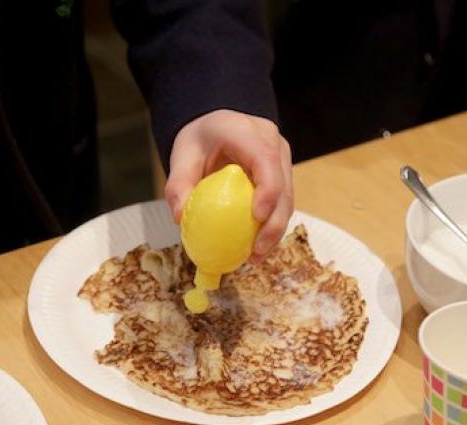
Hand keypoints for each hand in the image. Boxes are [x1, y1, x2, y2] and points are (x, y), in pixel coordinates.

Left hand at [165, 109, 292, 260]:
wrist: (215, 125)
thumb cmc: (199, 140)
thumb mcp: (182, 155)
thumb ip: (178, 184)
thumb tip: (179, 217)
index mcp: (247, 132)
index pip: (266, 160)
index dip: (268, 189)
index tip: (257, 217)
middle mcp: (272, 143)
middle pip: (283, 185)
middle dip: (274, 223)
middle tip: (256, 252)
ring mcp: (282, 158)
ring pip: (288, 198)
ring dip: (275, 231)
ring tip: (256, 257)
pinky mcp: (283, 174)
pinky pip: (282, 203)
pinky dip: (271, 226)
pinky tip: (256, 249)